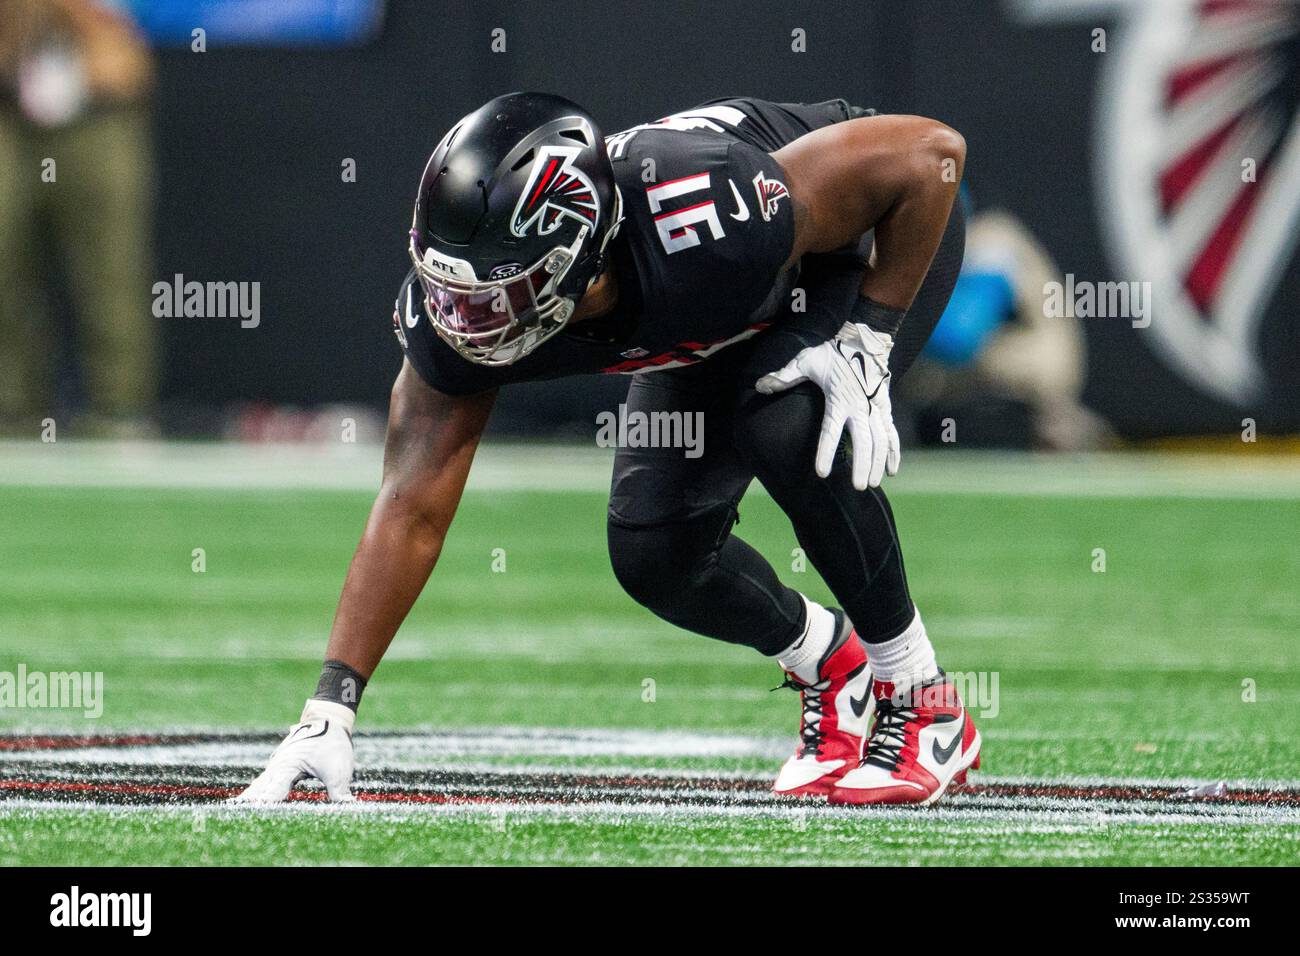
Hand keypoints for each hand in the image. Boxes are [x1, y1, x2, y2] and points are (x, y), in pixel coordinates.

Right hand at [230, 699, 355, 802]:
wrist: (328, 719)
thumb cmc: (332, 743)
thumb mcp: (339, 769)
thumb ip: (339, 792)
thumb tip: (349, 809)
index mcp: (289, 766)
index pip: (274, 791)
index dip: (266, 803)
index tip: (255, 812)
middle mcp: (277, 767)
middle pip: (259, 790)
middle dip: (248, 804)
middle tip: (232, 817)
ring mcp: (276, 768)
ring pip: (258, 787)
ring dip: (248, 799)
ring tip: (232, 813)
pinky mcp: (279, 770)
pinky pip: (263, 784)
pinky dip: (255, 794)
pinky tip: (245, 804)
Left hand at [755, 322, 900, 489]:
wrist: (863, 340)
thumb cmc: (832, 352)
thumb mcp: (805, 360)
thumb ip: (784, 376)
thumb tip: (760, 386)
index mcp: (839, 399)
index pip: (831, 431)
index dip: (826, 452)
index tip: (822, 473)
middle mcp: (860, 406)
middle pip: (864, 441)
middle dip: (863, 465)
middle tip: (858, 487)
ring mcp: (875, 408)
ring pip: (881, 440)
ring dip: (878, 462)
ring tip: (873, 483)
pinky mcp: (884, 407)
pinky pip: (892, 433)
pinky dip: (893, 452)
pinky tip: (891, 471)